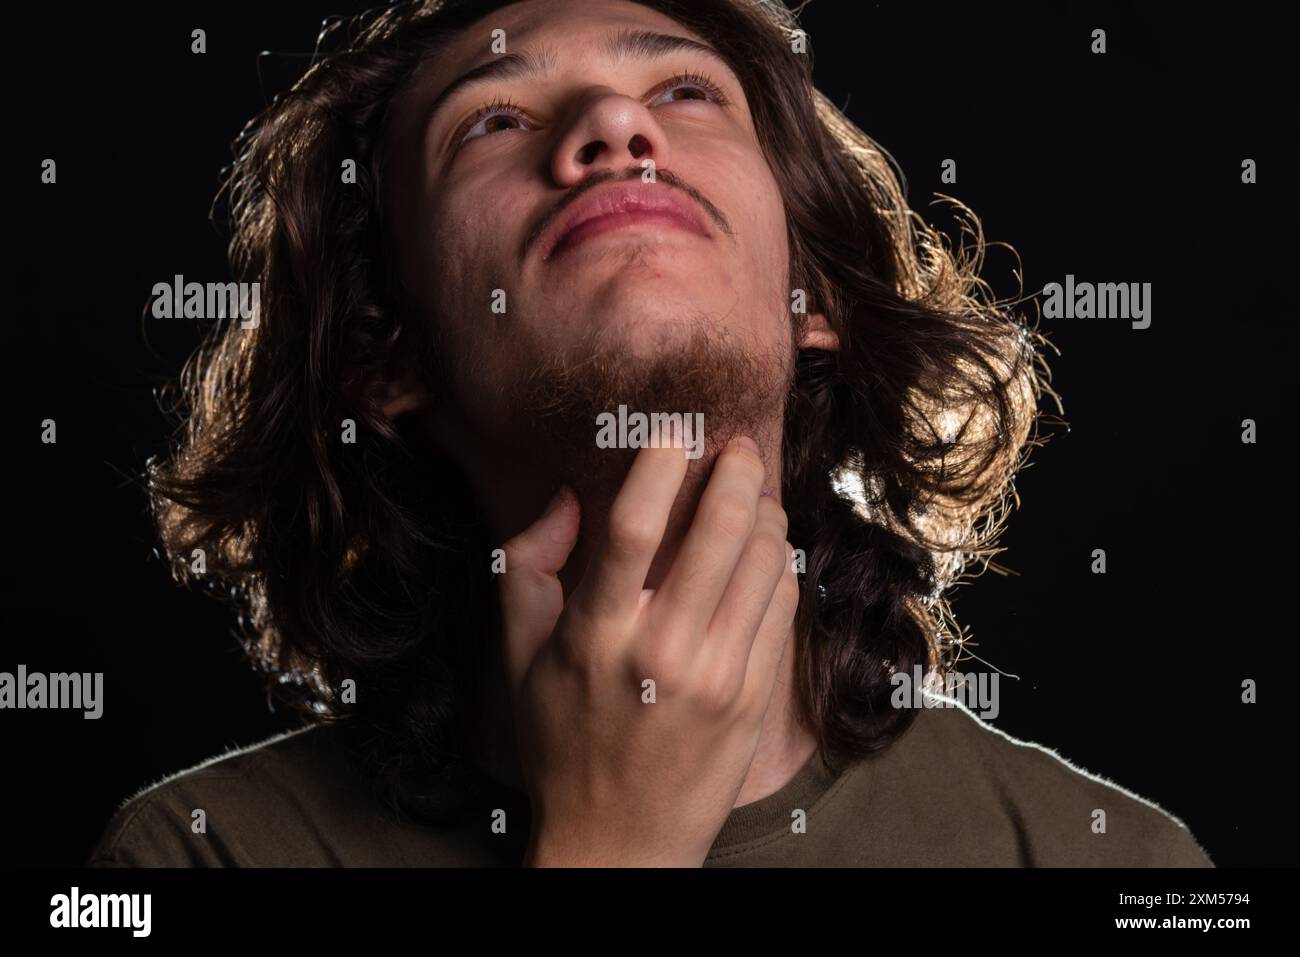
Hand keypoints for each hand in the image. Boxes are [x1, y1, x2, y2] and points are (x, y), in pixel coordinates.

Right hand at [498, 436, 798, 866]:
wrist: (618, 840)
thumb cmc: (561, 742)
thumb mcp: (519, 656)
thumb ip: (529, 566)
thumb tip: (567, 495)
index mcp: (594, 635)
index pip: (632, 529)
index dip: (658, 466)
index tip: (672, 431)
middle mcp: (660, 652)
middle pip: (718, 533)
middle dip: (736, 473)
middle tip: (738, 447)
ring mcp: (716, 678)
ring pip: (764, 565)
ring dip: (765, 515)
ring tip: (755, 497)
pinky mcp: (753, 700)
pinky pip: (782, 609)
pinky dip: (779, 567)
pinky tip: (765, 553)